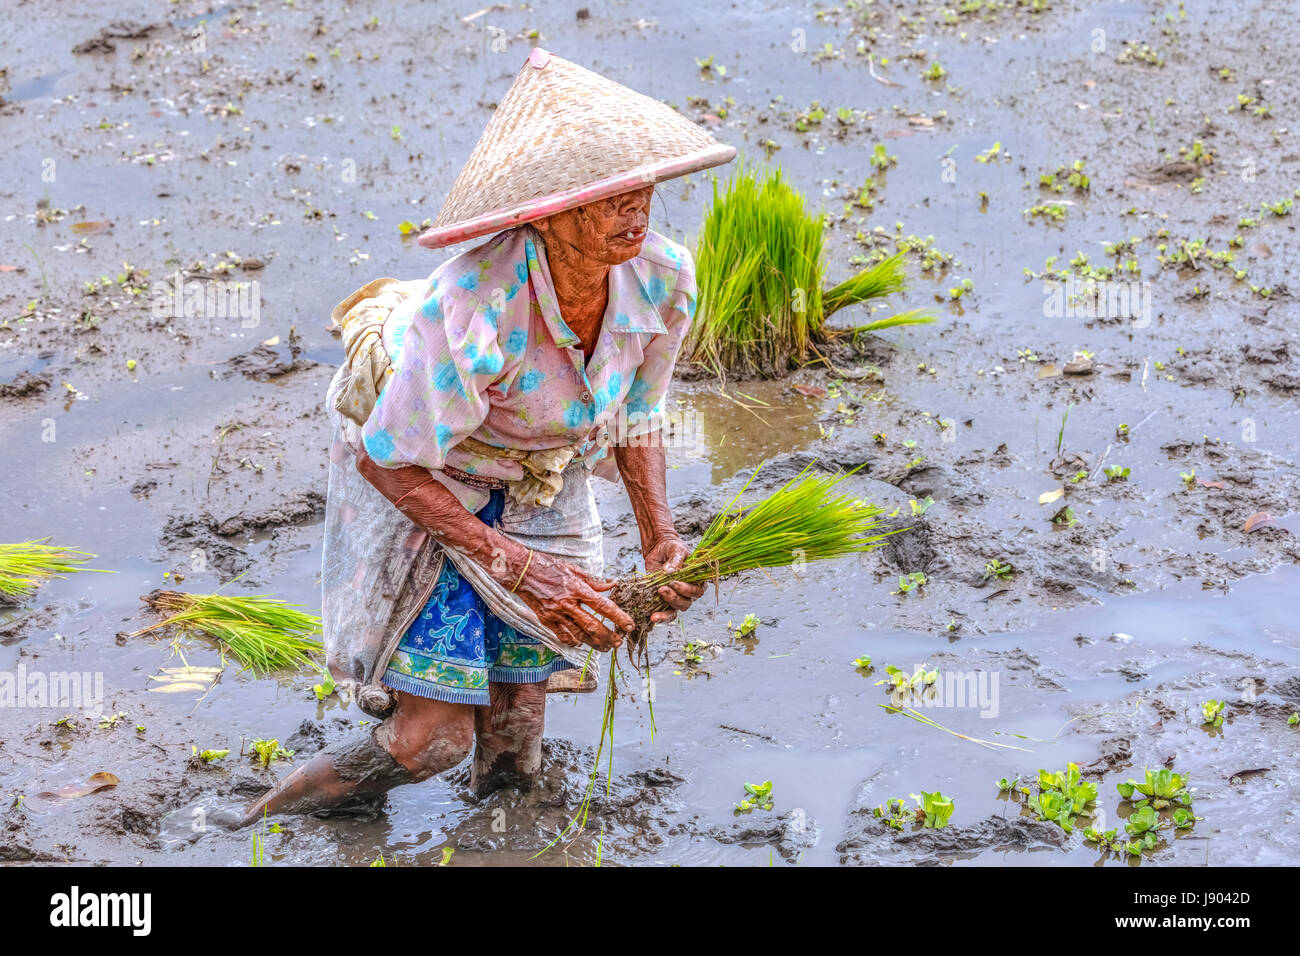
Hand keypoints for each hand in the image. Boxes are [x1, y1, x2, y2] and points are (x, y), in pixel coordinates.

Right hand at [513, 551, 634, 651]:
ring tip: (605, 647)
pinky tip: (581, 643)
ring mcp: (555, 614)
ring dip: (594, 643)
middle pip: (592, 625)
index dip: (618, 617)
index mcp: (577, 588)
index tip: (629, 625)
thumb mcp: (573, 569)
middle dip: (608, 636)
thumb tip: (612, 584)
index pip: (603, 605)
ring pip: (579, 634)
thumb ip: (594, 580)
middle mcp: (567, 604)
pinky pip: (563, 636)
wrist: (522, 572)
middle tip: (618, 642)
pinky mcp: (546, 620)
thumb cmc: (548, 567)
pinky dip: (574, 641)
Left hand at [643, 535, 705, 625]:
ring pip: (676, 608)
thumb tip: (670, 572)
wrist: (659, 549)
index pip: (697, 591)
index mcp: (697, 579)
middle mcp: (689, 591)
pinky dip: (660, 616)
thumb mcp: (676, 549)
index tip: (673, 583)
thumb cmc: (672, 547)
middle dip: (674, 597)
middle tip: (662, 588)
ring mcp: (677, 596)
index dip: (687, 590)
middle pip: (686, 602)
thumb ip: (675, 560)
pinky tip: (652, 617)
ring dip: (667, 605)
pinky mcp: (664, 599)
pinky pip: (666, 612)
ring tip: (658, 594)